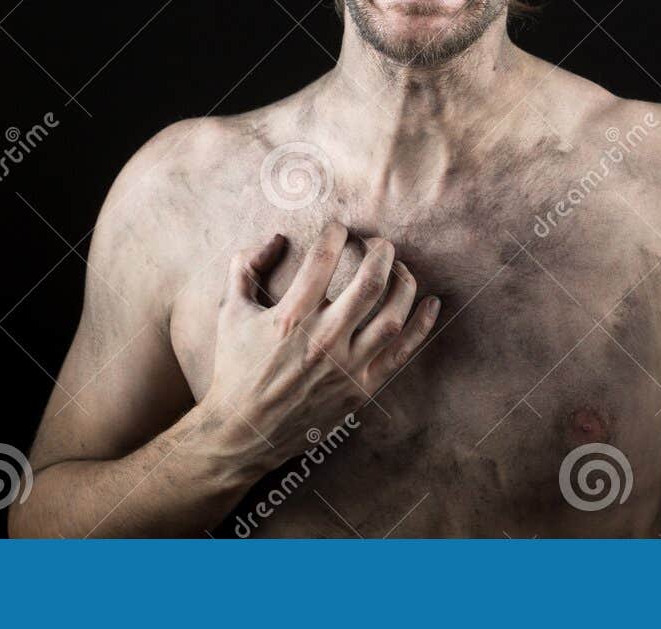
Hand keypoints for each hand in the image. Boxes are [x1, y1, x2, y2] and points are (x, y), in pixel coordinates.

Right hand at [199, 222, 439, 467]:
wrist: (244, 432)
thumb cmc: (236, 368)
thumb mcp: (229, 312)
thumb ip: (244, 267)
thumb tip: (274, 237)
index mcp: (289, 319)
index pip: (323, 260)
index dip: (335, 234)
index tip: (339, 228)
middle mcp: (322, 341)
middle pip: (369, 282)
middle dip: (380, 251)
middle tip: (379, 242)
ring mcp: (346, 368)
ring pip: (393, 315)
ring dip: (404, 283)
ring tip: (399, 267)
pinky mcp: (361, 390)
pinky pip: (402, 353)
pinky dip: (423, 325)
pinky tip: (431, 303)